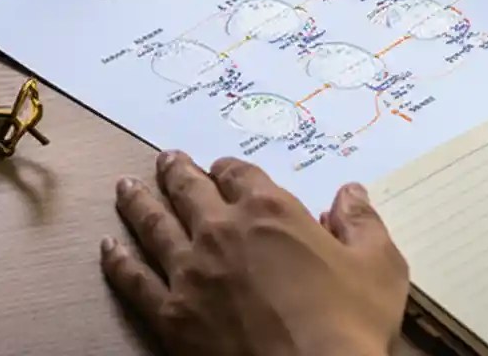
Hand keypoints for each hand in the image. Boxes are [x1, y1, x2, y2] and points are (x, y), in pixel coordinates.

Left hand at [100, 151, 408, 355]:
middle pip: (189, 190)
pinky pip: (134, 280)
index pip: (240, 174)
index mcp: (271, 212)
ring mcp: (190, 273)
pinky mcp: (171, 315)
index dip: (230, 168)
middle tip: (166, 160)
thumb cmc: (348, 326)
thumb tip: (352, 194)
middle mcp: (222, 232)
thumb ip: (362, 223)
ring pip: (153, 226)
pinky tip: (109, 249)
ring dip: (139, 203)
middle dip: (176, 172)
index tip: (223, 168)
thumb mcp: (378, 266)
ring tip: (126, 188)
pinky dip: (118, 261)